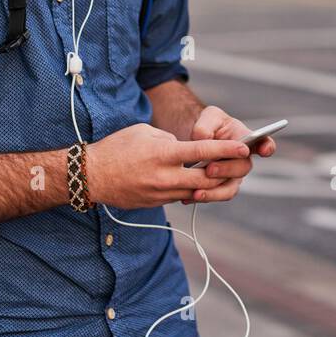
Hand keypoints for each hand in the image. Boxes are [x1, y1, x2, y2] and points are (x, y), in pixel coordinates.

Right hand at [83, 124, 249, 209]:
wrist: (91, 176)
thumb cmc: (117, 147)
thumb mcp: (145, 132)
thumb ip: (170, 139)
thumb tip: (186, 148)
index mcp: (164, 153)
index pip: (203, 151)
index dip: (226, 149)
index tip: (244, 147)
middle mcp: (165, 176)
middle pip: (207, 178)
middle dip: (224, 172)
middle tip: (236, 164)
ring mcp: (161, 193)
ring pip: (196, 191)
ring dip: (208, 183)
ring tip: (217, 172)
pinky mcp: (156, 204)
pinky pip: (180, 197)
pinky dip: (189, 189)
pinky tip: (192, 181)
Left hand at [178, 106, 275, 204]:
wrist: (192, 142)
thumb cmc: (207, 126)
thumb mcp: (207, 118)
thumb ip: (206, 125)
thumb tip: (204, 139)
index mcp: (244, 138)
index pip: (263, 142)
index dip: (267, 147)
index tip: (264, 150)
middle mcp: (242, 159)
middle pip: (243, 167)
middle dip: (228, 169)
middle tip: (210, 169)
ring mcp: (232, 175)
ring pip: (231, 187)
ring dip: (215, 189)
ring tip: (198, 190)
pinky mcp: (220, 187)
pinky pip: (216, 196)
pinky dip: (204, 196)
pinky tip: (190, 196)